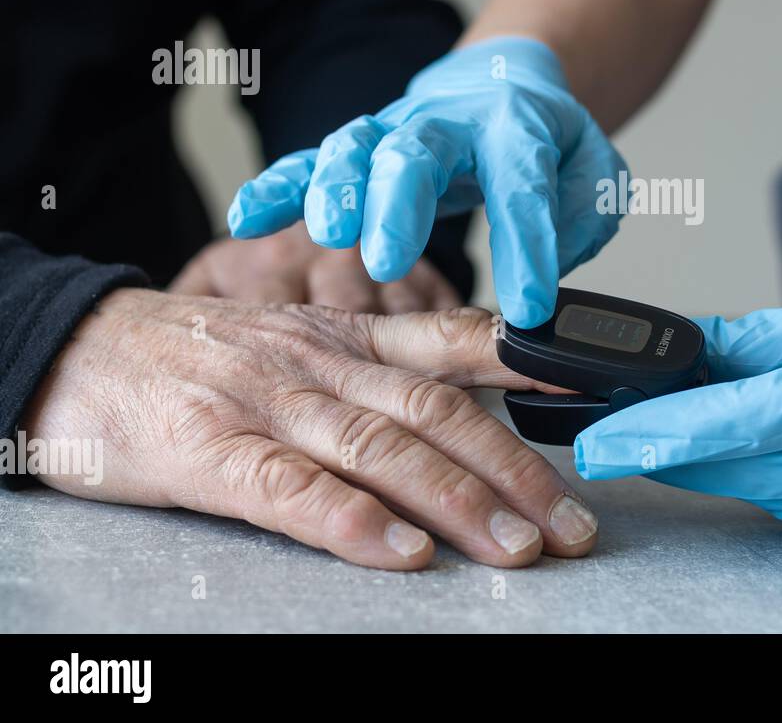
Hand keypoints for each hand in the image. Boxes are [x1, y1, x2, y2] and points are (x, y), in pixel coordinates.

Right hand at [24, 289, 598, 568]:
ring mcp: (263, 405)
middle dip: (514, 470)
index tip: (596, 385)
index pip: (455, 343)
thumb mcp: (300, 343)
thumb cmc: (198, 354)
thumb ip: (377, 371)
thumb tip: (461, 407)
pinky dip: (348, 521)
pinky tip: (398, 552)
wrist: (75, 346)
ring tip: (514, 550)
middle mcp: (319, 366)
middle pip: (436, 413)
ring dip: (456, 502)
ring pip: (378, 449)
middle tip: (571, 526)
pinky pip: (285, 489)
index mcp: (346, 340)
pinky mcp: (204, 452)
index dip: (530, 361)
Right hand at [226, 37, 625, 326]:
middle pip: (416, 154)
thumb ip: (582, 218)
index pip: (522, 185)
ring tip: (328, 236)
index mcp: (516, 129)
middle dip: (397, 204)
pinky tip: (249, 219)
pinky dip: (278, 188)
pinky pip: (308, 163)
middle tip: (386, 257)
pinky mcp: (356, 151)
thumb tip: (555, 272)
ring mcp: (392, 132)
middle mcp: (445, 125)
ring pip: (354, 149)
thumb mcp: (592, 175)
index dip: (527, 245)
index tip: (529, 305)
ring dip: (335, 192)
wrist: (501, 84)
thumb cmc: (545, 142)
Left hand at [574, 272, 781, 548]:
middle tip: (636, 424)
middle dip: (683, 450)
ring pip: (774, 497)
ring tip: (748, 415)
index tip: (596, 443)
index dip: (655, 435)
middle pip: (742, 472)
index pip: (734, 423)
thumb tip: (675, 355)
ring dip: (741, 462)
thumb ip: (752, 343)